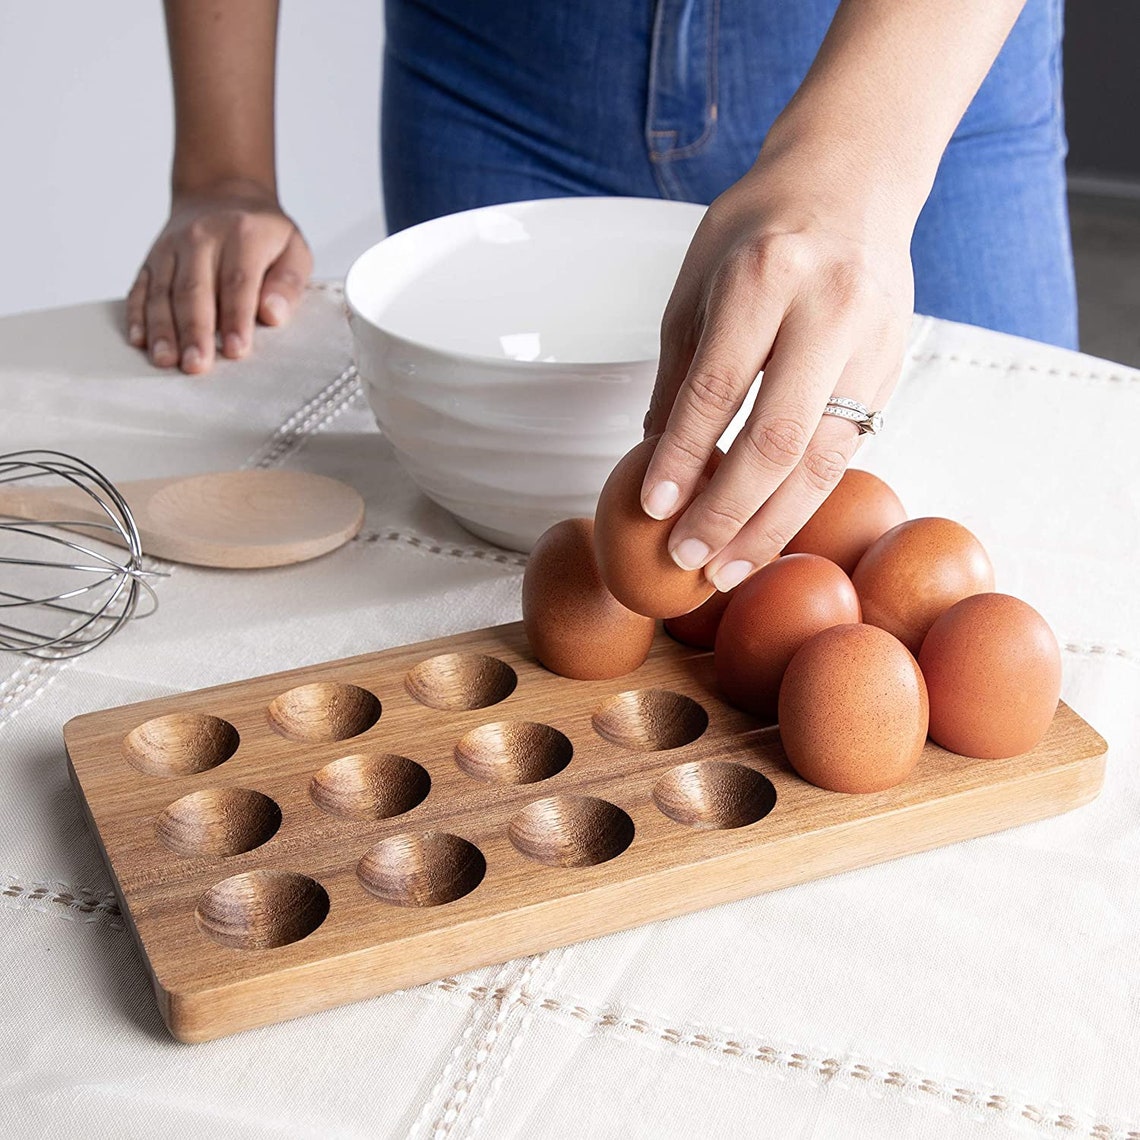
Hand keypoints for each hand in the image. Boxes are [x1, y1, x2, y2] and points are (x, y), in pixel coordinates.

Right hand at [126, 178, 311, 373]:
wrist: (221, 193)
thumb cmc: (264, 233)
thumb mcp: (293, 249)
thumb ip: (288, 282)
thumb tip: (273, 314)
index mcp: (243, 234)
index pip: (237, 282)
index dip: (236, 318)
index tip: (236, 351)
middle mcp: (201, 237)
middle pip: (195, 289)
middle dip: (194, 331)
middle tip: (196, 366)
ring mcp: (171, 248)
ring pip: (163, 291)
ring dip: (163, 329)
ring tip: (166, 361)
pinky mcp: (151, 259)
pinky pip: (140, 288)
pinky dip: (137, 315)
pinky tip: (139, 341)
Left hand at [641, 160, 913, 591]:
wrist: (855, 180)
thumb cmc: (758, 231)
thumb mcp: (697, 286)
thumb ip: (679, 376)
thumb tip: (655, 467)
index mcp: (766, 276)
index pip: (717, 388)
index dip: (681, 455)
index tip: (652, 509)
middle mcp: (830, 309)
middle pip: (778, 438)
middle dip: (728, 511)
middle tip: (688, 559)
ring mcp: (874, 342)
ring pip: (822, 460)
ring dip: (771, 526)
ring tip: (727, 569)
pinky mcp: (894, 369)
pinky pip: (845, 452)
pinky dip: (801, 499)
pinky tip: (766, 530)